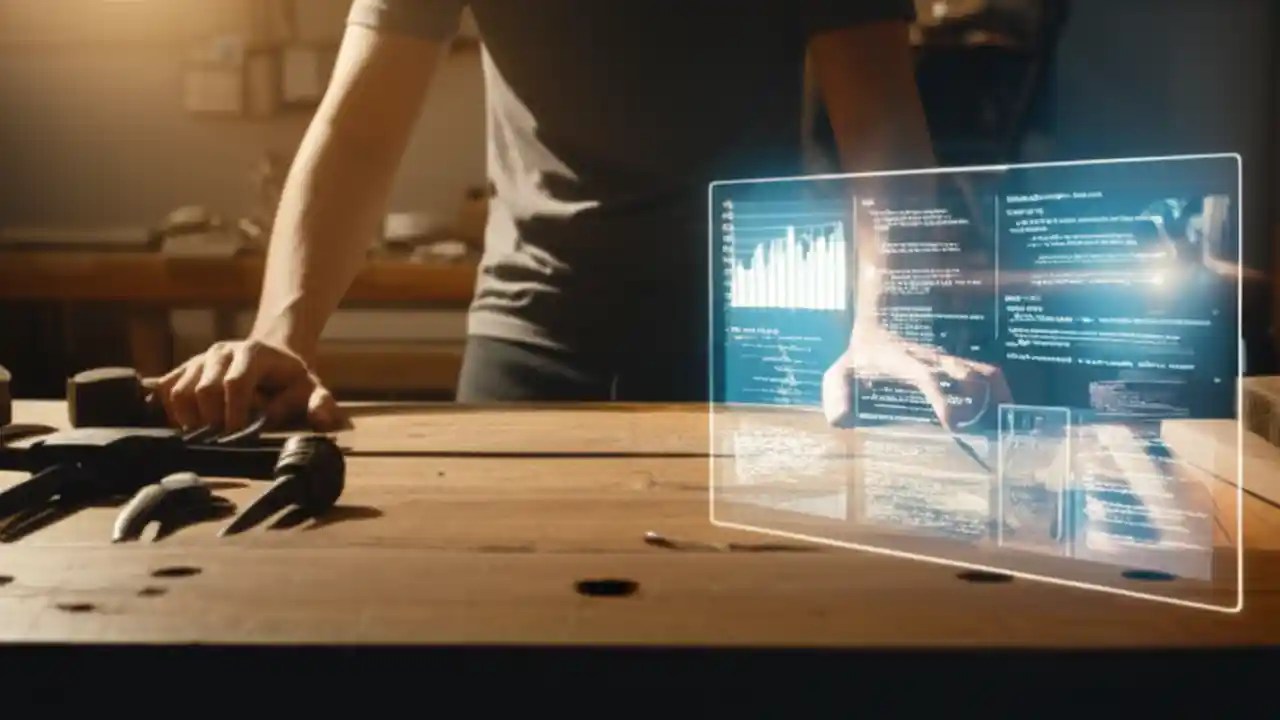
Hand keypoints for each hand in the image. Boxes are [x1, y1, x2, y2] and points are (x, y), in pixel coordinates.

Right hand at [156, 338, 341, 432]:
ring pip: (179, 390)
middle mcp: (222, 351)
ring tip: (207, 434)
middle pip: (204, 388)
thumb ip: (321, 403)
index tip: (238, 434)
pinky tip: (189, 424)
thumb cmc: (291, 380)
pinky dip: (170, 411)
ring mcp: (200, 359)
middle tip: (223, 438)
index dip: (234, 412)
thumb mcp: (312, 389)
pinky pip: (165, 389)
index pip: (236, 382)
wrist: (272, 357)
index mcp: (254, 353)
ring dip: (189, 418)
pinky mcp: (185, 368)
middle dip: (212, 419)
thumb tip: (321, 418)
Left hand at [822, 324, 1010, 431]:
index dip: (942, 397)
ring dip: (995, 400)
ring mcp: (949, 361)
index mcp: (903, 362)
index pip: (927, 376)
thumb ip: (838, 393)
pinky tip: (1007, 415)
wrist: (878, 326)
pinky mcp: (960, 365)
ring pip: (983, 373)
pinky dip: (1002, 393)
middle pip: (965, 376)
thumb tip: (840, 419)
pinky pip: (989, 374)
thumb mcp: (841, 373)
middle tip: (982, 437)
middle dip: (978, 405)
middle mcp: (932, 360)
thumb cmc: (861, 359)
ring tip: (1003, 429)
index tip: (953, 422)